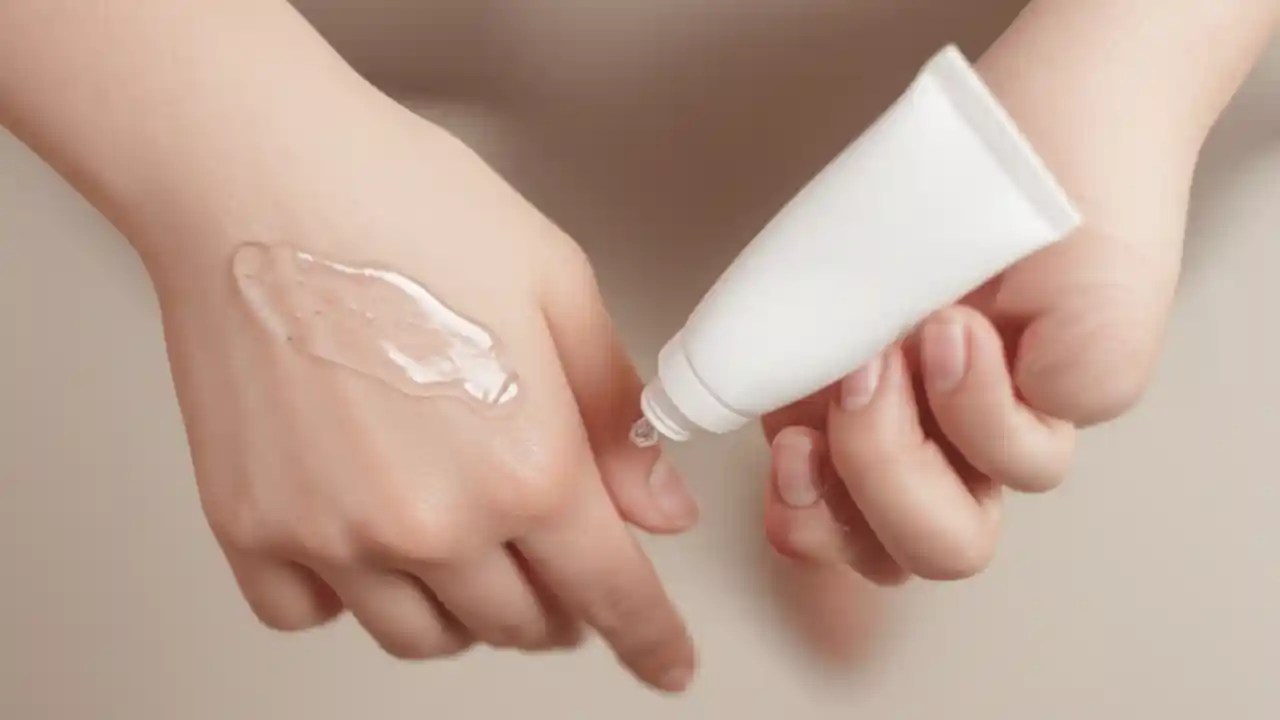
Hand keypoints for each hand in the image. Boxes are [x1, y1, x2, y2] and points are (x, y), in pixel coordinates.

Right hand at [151, 102, 698, 690]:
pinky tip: (366, 536)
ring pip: (424, 636)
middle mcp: (432, 522)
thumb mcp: (556, 289)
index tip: (664, 663)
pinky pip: (311, 613)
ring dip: (467, 610)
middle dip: (560, 604)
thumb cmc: (401, 205)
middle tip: (558, 557)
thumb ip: (617, 416)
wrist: (256, 173)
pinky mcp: (250, 525)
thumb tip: (658, 507)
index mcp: (528, 467)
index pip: (612, 593)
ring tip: (469, 547)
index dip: (650, 639)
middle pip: (524, 624)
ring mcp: (333, 535)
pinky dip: (351, 595)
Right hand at [759, 42, 1193, 582]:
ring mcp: (1012, 435)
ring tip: (904, 345)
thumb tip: (727, 417)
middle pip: (898, 561)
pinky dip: (974, 394)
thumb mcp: (813, 291)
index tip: (788, 447)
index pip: (833, 538)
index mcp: (868, 431)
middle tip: (849, 390)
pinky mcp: (1081, 400)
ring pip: (958, 544)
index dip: (801, 526)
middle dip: (857, 489)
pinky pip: (1021, 456)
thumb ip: (774, 362)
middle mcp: (941, 450)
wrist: (1018, 129)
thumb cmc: (916, 202)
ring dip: (900, 449)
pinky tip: (963, 323)